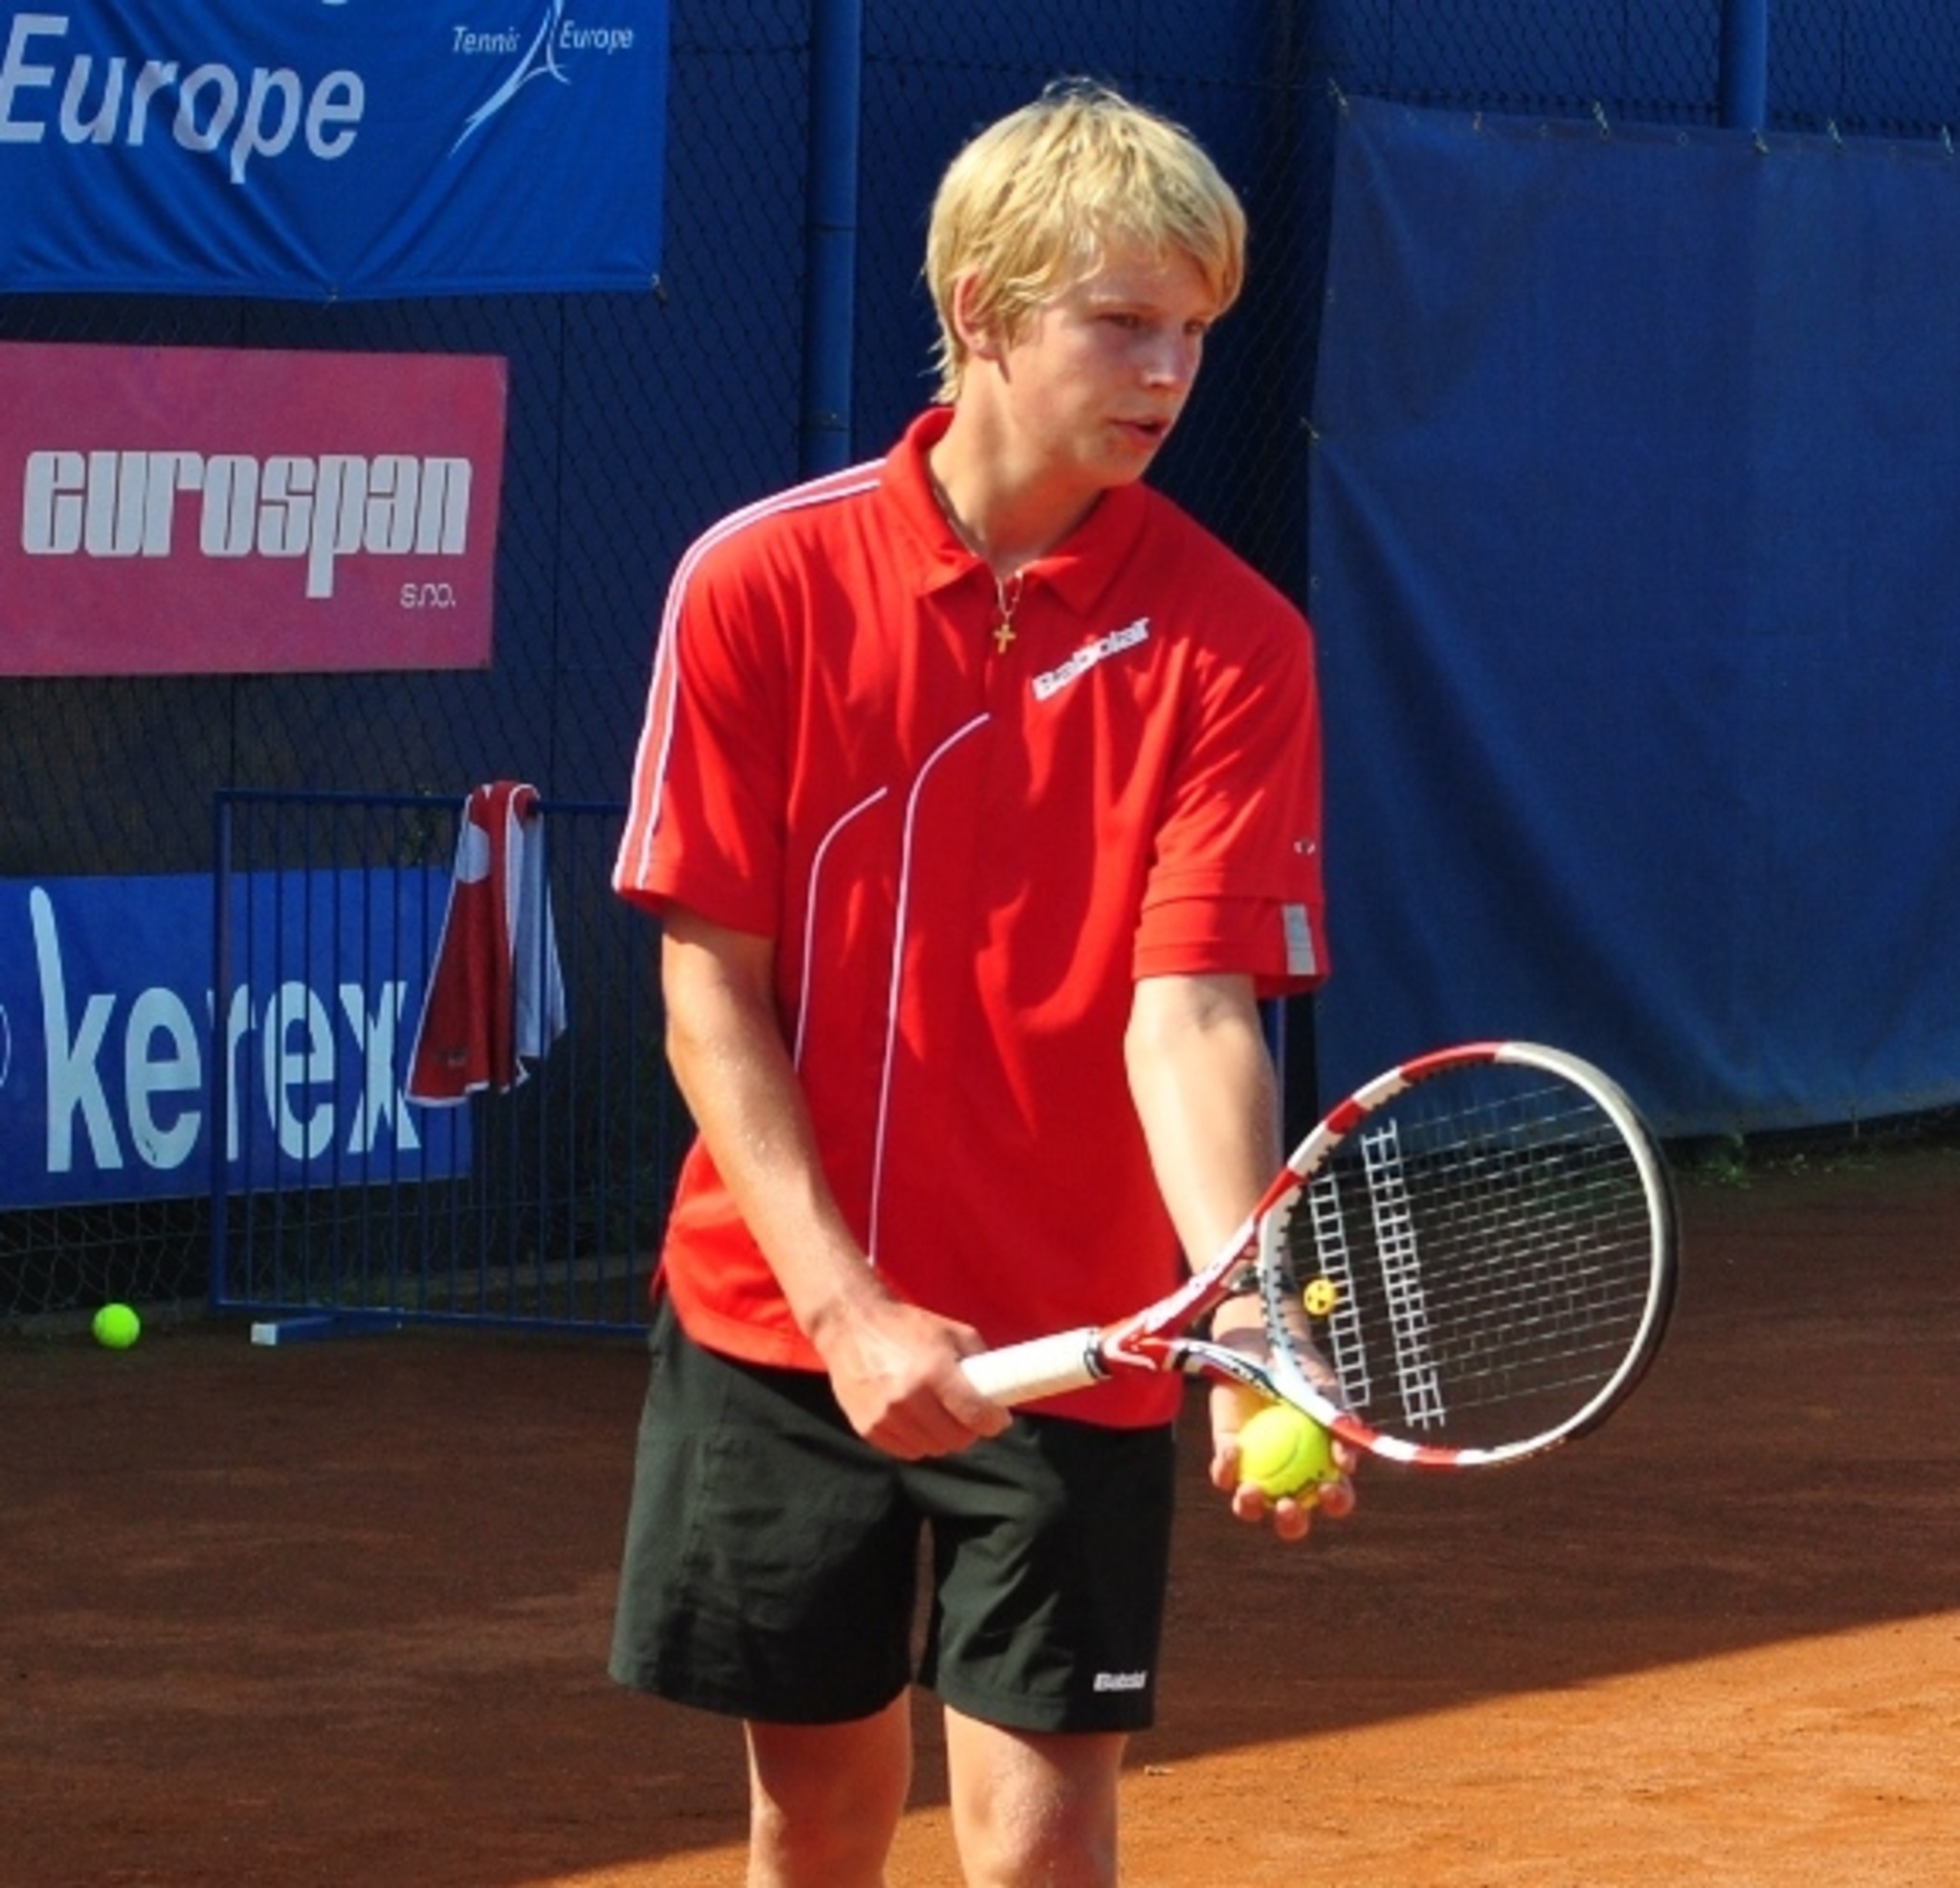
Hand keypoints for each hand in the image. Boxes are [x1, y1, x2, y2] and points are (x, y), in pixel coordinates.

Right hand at [808, 1290, 1012, 1459]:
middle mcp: (908, 1398)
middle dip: (968, 1430)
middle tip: (966, 1415)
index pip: (976, 1415)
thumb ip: (978, 1361)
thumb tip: (999, 1391)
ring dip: (941, 1437)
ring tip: (937, 1415)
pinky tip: (914, 1419)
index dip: (994, 1422)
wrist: (849, 1325)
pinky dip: (916, 1441)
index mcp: (934, 1370)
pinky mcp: (867, 1428)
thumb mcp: (950, 1331)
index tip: (998, 1419)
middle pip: (956, 1440)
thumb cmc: (905, 1326)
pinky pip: (906, 1452)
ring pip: (932, 1450)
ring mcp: (885, 1416)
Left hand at [1205, 1318, 1358, 1541]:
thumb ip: (1340, 1426)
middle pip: (1292, 1518)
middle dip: (1291, 1523)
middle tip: (1288, 1506)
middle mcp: (1290, 1479)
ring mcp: (1257, 1471)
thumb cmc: (1302, 1373)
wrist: (1264, 1347)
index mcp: (1322, 1470)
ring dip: (1251, 1508)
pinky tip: (1232, 1451)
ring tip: (1251, 1492)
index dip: (1335, 1502)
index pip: (1335, 1498)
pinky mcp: (1227, 1457)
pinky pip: (1224, 1474)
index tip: (1328, 1489)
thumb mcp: (1327, 1396)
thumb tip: (1346, 1464)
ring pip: (1252, 1507)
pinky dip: (1226, 1468)